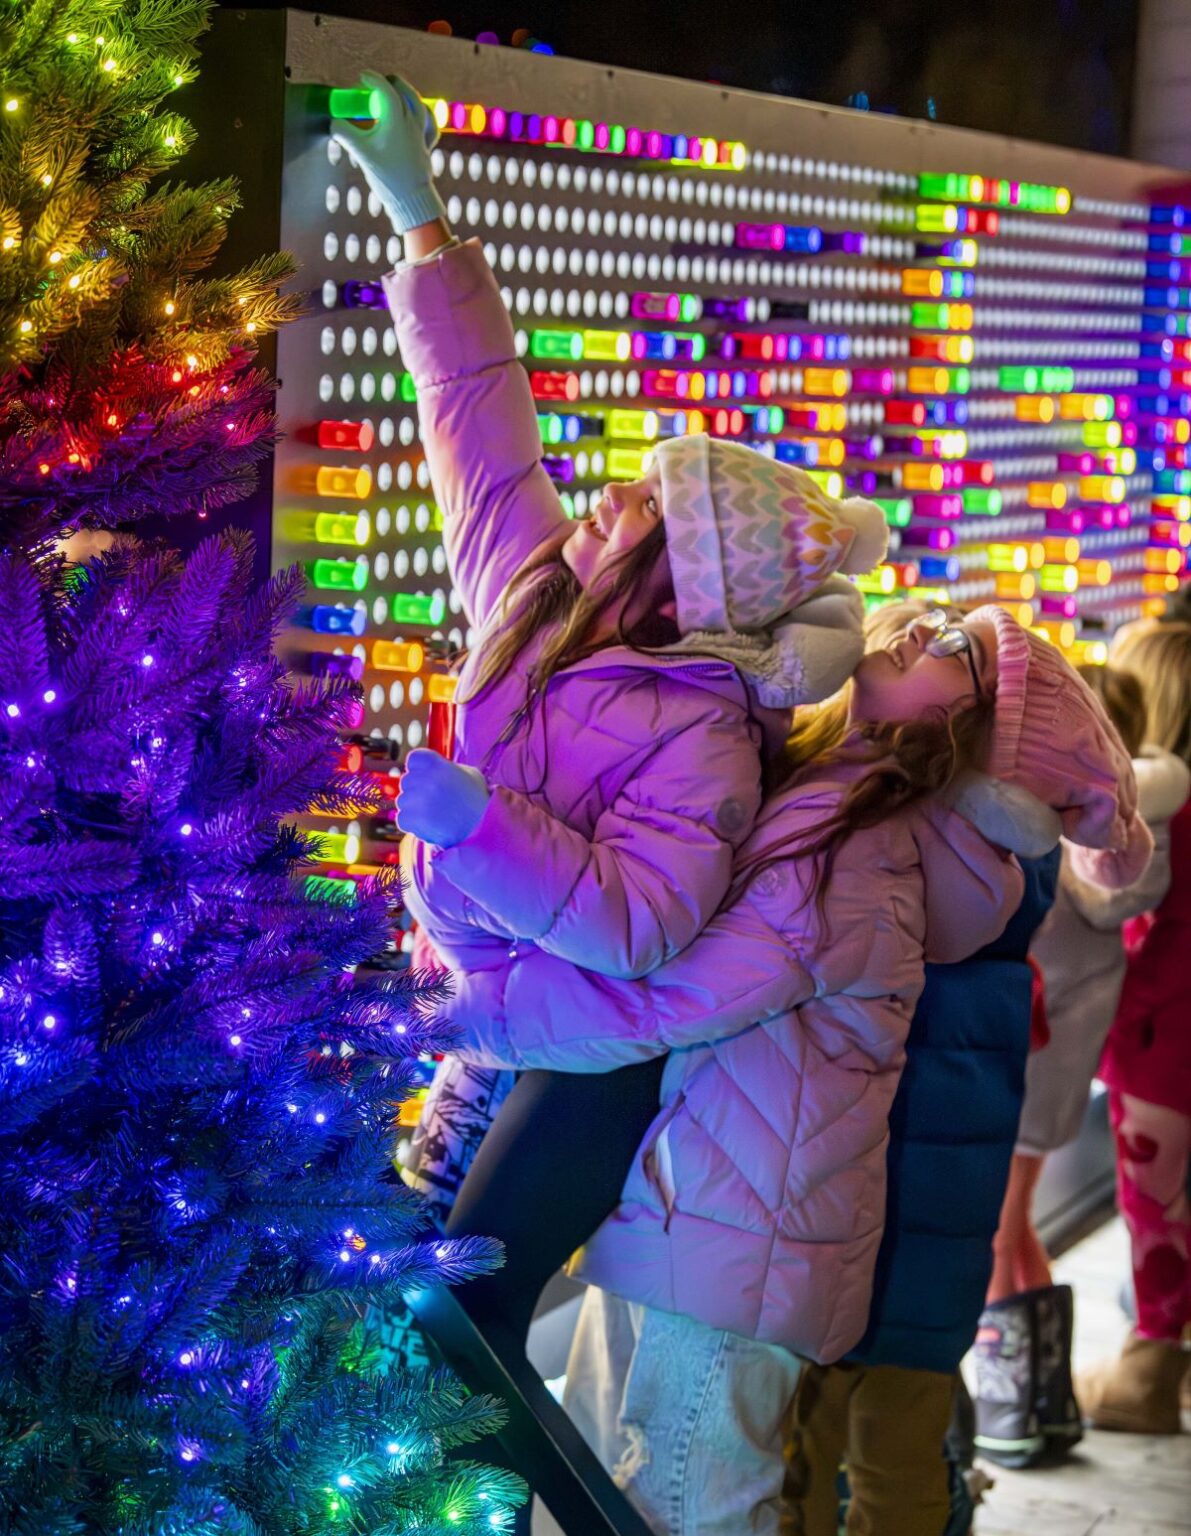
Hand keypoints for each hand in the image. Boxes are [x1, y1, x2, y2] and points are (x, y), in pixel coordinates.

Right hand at [330, 70, 446, 235]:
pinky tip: (418, 115)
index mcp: (395, 119)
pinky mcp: (427, 146)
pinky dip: (423, 115)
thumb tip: (334, 123)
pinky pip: (430, 124)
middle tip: (378, 83)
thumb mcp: (361, 153)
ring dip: (408, 94)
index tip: (363, 77)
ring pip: (419, 104)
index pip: (385, 89)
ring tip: (398, 92)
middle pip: (404, 91)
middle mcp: (412, 122)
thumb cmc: (386, 175)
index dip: (373, 79)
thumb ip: (344, 133)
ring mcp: (422, 133)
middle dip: (391, 83)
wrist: (410, 198)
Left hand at [397, 749, 489, 847]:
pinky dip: (413, 824)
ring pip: (403, 801)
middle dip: (417, 791)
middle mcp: (424, 778)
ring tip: (436, 815)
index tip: (427, 778)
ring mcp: (416, 798)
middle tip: (435, 801)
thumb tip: (435, 768)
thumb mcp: (469, 774)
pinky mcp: (411, 818)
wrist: (482, 829)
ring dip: (415, 809)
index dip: (419, 769)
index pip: (414, 759)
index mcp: (436, 763)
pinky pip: (402, 819)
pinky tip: (430, 825)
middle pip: (407, 781)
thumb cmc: (477, 801)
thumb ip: (448, 767)